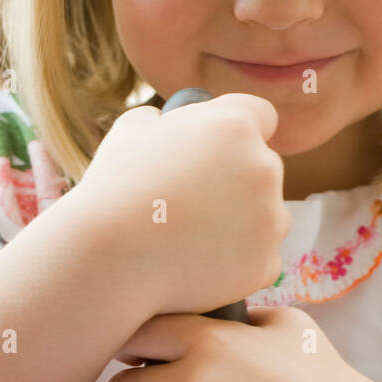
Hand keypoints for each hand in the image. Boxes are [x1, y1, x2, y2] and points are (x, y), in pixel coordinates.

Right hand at [72, 93, 290, 317]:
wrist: (111, 260)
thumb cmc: (114, 190)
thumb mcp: (132, 129)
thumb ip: (167, 119)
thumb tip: (171, 123)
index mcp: (236, 126)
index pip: (261, 117)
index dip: (237, 133)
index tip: (216, 152)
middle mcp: (264, 168)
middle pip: (264, 168)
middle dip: (238, 180)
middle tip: (194, 202)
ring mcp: (270, 220)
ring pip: (267, 216)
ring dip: (243, 223)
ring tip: (193, 237)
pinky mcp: (265, 265)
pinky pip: (262, 259)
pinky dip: (239, 263)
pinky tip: (202, 264)